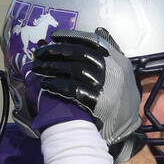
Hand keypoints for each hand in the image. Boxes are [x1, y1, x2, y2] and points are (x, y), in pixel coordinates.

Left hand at [31, 28, 144, 159]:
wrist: (125, 132)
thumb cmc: (120, 101)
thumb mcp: (123, 73)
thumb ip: (111, 52)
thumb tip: (98, 31)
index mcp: (118, 61)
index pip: (93, 41)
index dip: (71, 37)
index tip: (54, 37)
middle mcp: (113, 71)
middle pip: (80, 54)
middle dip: (56, 51)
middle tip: (39, 53)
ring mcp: (106, 88)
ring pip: (74, 70)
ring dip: (52, 67)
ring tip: (38, 69)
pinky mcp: (96, 104)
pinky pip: (72, 90)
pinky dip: (57, 85)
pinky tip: (46, 85)